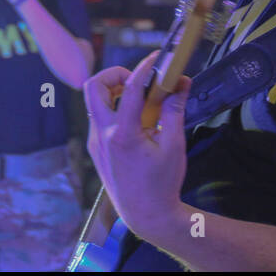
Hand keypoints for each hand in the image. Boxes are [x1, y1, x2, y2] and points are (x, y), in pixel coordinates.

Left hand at [83, 50, 189, 238]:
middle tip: (137, 80)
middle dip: (114, 74)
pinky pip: (100, 117)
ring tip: (141, 99)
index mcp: (122, 134)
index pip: (129, 88)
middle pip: (93, 86)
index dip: (144, 68)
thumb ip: (175, 110)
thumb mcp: (174, 146)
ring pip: (94, 101)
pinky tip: (136, 119)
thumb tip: (181, 82)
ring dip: (114, 91)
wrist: (145, 216)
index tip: (157, 59)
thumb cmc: (161, 184)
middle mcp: (102, 135)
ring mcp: (95, 141)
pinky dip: (115, 108)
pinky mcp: (95, 147)